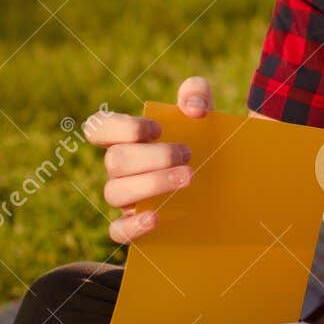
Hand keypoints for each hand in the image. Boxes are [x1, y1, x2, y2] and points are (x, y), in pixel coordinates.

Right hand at [86, 76, 213, 244]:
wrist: (224, 183)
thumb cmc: (202, 142)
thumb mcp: (204, 112)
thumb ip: (196, 92)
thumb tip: (192, 108)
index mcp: (127, 139)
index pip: (98, 128)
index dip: (122, 128)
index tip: (159, 129)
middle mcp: (120, 168)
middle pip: (115, 160)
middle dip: (153, 156)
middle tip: (187, 155)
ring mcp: (125, 198)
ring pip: (114, 193)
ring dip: (151, 184)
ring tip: (188, 178)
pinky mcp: (135, 227)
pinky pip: (117, 231)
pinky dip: (132, 225)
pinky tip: (156, 218)